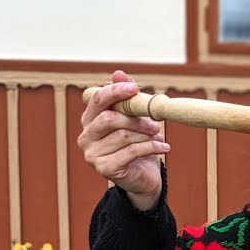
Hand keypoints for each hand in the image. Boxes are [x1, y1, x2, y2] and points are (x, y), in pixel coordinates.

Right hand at [78, 70, 169, 210]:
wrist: (143, 177)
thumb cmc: (137, 143)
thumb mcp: (134, 118)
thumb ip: (126, 97)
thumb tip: (118, 73)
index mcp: (90, 120)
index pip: (97, 100)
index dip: (115, 91)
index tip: (135, 89)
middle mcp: (86, 137)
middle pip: (109, 119)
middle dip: (135, 119)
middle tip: (155, 123)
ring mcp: (92, 155)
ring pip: (123, 136)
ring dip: (146, 135)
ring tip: (159, 136)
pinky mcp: (104, 169)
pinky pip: (131, 152)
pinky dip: (151, 147)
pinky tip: (164, 147)